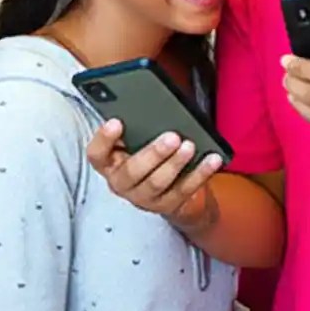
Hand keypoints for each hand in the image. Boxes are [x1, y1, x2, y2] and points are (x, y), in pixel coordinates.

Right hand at [86, 119, 224, 225]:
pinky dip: (200, 173)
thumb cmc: (148, 154)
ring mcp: (144, 198)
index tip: (116, 122)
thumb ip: (137, 126)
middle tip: (172, 136)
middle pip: (131, 172)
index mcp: (109, 163)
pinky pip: (185, 190)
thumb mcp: (136, 139)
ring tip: (190, 146)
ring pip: (158, 183)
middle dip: (153, 153)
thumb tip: (149, 105)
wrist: (168, 188)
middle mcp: (122, 183)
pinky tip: (212, 160)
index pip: (96, 154)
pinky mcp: (168, 205)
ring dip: (176, 163)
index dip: (103, 139)